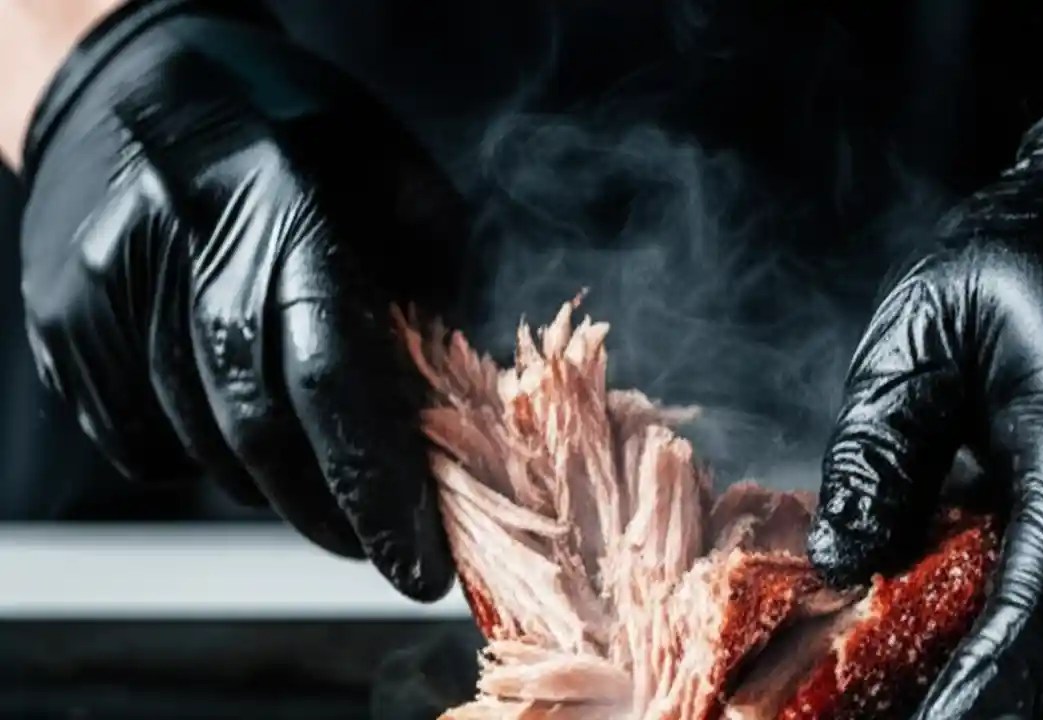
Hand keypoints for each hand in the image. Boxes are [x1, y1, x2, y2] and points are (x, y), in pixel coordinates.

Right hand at [19, 2, 466, 600]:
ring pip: (198, 447)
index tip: (418, 568)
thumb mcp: (391, 180)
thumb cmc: (290, 129)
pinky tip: (232, 419)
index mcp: (283, 206)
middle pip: (256, 433)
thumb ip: (429, 286)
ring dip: (271, 484)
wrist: (128, 81)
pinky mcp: (61, 320)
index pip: (331, 377)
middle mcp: (181, 249)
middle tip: (378, 546)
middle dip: (329, 513)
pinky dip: (200, 457)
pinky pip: (139, 440)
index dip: (377, 486)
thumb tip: (455, 406)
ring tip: (315, 474)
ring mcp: (104, 289)